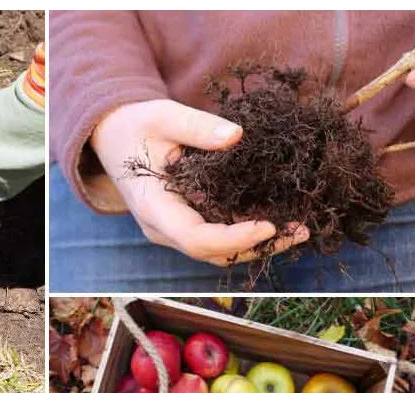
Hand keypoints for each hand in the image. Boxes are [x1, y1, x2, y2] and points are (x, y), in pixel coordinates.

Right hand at [90, 99, 308, 265]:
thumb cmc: (136, 125)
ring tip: (297, 229)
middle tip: (300, 229)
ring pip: (217, 253)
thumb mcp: (163, 116)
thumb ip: (196, 125)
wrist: (114, 137)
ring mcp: (173, 230)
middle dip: (257, 246)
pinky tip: (278, 221)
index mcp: (153, 207)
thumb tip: (237, 135)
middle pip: (212, 253)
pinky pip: (217, 239)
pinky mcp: (184, 224)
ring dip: (257, 245)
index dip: (233, 238)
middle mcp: (162, 228)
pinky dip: (247, 235)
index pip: (195, 238)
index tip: (269, 225)